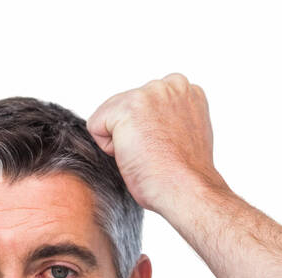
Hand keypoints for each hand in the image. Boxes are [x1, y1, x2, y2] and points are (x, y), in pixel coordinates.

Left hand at [86, 73, 228, 217]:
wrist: (184, 188)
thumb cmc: (182, 175)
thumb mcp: (181, 134)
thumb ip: (167, 117)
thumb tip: (148, 123)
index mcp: (186, 91)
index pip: (143, 104)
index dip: (147, 131)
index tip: (166, 147)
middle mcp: (170, 84)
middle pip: (125, 106)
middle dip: (133, 133)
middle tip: (156, 153)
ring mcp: (150, 93)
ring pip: (110, 115)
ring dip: (122, 140)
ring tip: (147, 154)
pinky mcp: (129, 106)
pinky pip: (95, 125)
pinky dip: (107, 147)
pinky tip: (134, 155)